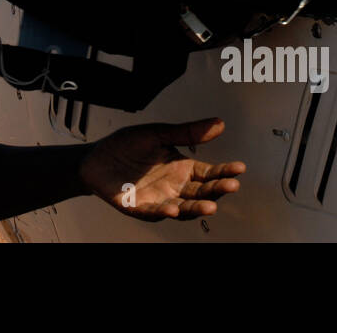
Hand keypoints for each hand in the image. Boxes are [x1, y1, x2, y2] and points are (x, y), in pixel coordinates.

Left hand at [78, 118, 244, 220]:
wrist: (96, 158)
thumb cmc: (126, 146)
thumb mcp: (158, 134)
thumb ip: (187, 132)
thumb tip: (218, 124)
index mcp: (182, 168)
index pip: (209, 173)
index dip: (224, 171)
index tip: (240, 168)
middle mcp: (175, 186)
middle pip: (201, 192)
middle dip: (218, 190)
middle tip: (232, 185)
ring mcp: (159, 199)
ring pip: (184, 208)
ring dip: (197, 208)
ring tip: (210, 206)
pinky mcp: (140, 208)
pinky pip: (154, 212)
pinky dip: (164, 212)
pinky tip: (173, 209)